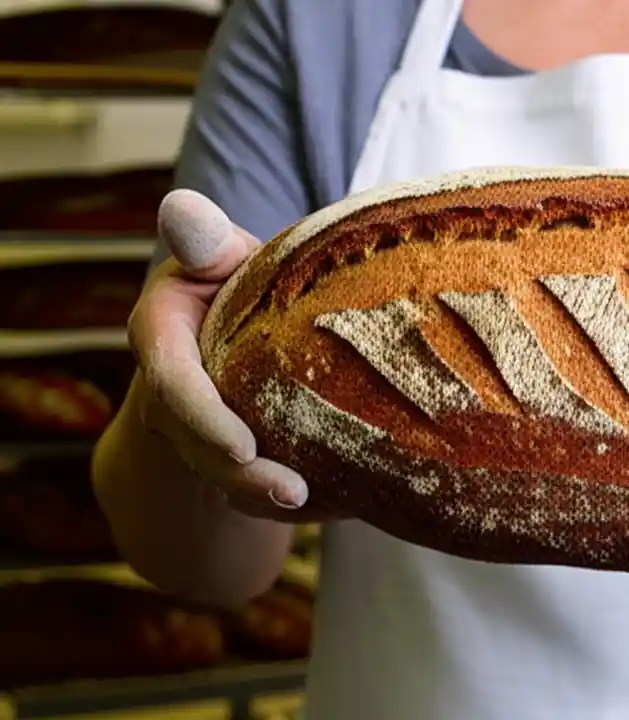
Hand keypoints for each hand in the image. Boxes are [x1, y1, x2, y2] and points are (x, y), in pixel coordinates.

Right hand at [129, 189, 342, 522]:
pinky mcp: (231, 459)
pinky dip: (301, 499)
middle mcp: (169, 394)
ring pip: (223, 478)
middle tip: (293, 494)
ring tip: (321, 505)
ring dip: (267, 500)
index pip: (170, 383)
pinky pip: (254, 491)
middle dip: (241, 476)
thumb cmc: (241, 281)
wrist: (239, 332)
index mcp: (162, 336)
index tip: (244, 448)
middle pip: (195, 445)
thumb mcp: (224, 256)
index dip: (203, 419)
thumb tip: (177, 205)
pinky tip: (346, 502)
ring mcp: (196, 433)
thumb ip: (207, 242)